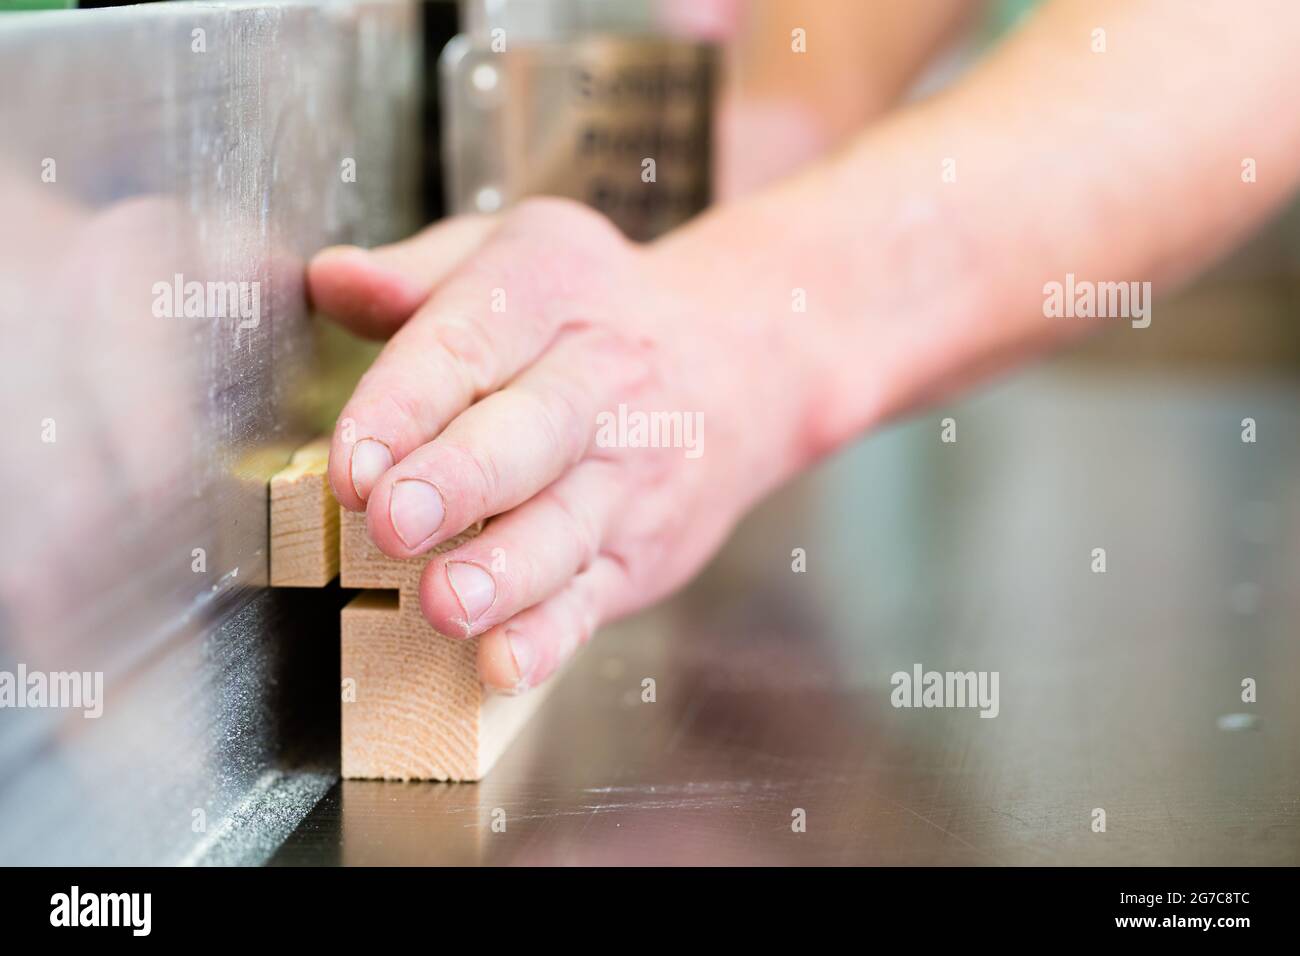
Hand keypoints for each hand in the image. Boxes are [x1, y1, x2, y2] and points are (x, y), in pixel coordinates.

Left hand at [308, 198, 817, 692]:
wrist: (745, 357)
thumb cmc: (592, 311)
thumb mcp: (516, 255)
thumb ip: (416, 275)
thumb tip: (334, 279)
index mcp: (549, 294)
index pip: (468, 345)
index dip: (405, 403)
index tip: (351, 459)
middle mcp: (599, 381)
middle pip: (529, 433)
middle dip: (461, 479)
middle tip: (396, 519)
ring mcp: (629, 473)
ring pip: (565, 526)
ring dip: (505, 570)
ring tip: (446, 602)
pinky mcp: (641, 550)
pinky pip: (594, 596)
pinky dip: (551, 635)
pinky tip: (503, 663)